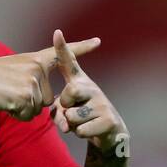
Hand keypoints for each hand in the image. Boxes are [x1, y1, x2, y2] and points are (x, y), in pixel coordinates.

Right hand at [0, 35, 101, 121]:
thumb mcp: (11, 71)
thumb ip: (29, 80)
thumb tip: (38, 103)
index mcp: (34, 59)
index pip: (60, 53)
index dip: (81, 47)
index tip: (99, 41)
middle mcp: (37, 68)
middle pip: (47, 98)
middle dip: (29, 102)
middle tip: (8, 92)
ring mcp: (32, 81)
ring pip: (38, 109)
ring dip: (22, 109)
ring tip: (4, 96)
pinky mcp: (26, 96)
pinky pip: (28, 116)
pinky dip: (16, 115)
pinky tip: (4, 103)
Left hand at [49, 29, 127, 151]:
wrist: (108, 134)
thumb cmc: (81, 118)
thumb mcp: (64, 112)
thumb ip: (58, 112)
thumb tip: (67, 123)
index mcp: (79, 82)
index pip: (69, 62)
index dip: (62, 48)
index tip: (57, 32)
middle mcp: (92, 87)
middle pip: (70, 91)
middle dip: (65, 105)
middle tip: (72, 110)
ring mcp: (102, 102)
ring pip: (73, 116)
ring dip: (72, 125)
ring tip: (83, 122)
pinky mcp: (108, 119)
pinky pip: (81, 130)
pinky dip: (80, 134)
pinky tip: (90, 130)